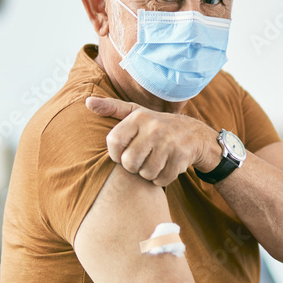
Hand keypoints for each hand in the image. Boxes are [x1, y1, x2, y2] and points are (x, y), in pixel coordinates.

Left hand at [86, 96, 219, 186]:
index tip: (122, 154)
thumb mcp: (136, 113)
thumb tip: (87, 102)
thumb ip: (112, 108)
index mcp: (140, 117)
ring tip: (155, 162)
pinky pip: (162, 180)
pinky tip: (166, 167)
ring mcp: (170, 143)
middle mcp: (155, 128)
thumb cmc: (158, 126)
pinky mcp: (181, 158)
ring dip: (149, 173)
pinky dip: (162, 179)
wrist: (195, 135)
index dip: (116, 154)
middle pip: (129, 162)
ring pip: (146, 173)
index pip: (114, 141)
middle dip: (134, 167)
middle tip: (141, 160)